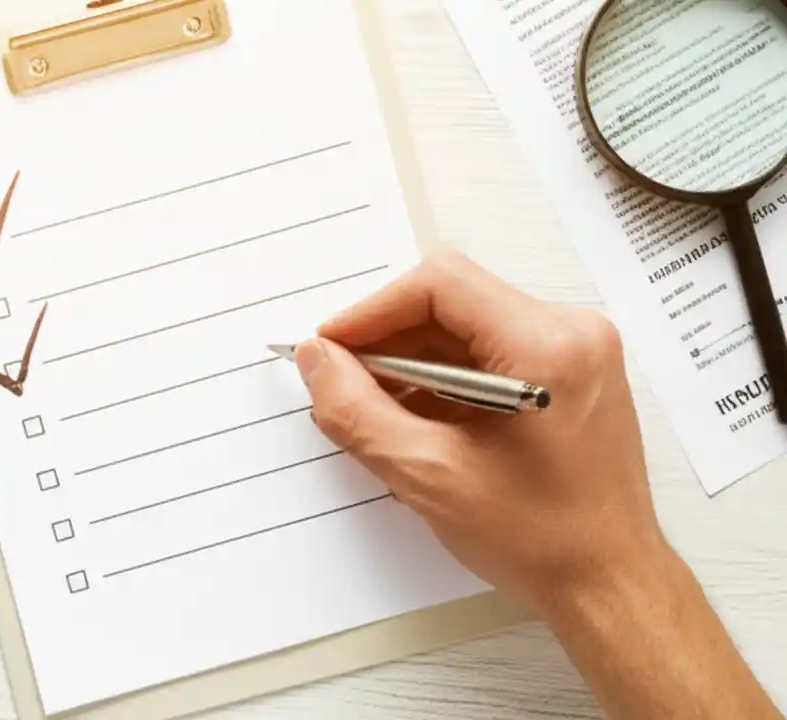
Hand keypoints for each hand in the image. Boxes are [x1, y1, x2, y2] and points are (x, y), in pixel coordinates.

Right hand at [295, 249, 666, 616]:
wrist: (609, 585)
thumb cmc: (543, 539)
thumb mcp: (429, 475)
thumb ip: (359, 411)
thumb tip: (317, 362)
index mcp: (548, 346)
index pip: (441, 285)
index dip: (372, 312)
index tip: (331, 347)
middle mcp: (571, 333)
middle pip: (452, 302)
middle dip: (388, 340)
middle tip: (341, 382)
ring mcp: (574, 353)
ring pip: (467, 328)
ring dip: (412, 361)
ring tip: (372, 410)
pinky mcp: (568, 376)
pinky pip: (489, 353)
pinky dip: (443, 379)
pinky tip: (413, 419)